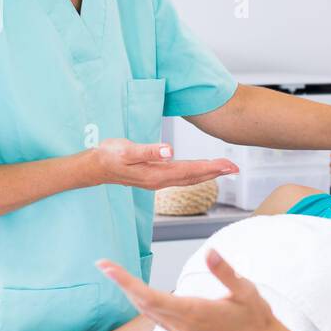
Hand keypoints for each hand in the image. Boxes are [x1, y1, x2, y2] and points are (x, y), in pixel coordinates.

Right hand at [89, 138, 238, 190]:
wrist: (95, 167)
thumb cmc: (109, 156)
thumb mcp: (127, 150)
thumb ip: (149, 150)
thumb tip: (169, 150)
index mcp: (157, 174)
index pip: (191, 171)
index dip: (212, 168)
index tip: (229, 165)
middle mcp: (161, 180)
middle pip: (195, 177)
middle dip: (216, 172)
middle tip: (236, 168)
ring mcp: (158, 181)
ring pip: (189, 178)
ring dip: (208, 173)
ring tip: (225, 168)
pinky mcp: (155, 177)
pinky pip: (182, 177)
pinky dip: (196, 173)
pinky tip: (201, 170)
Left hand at [96, 249, 295, 330]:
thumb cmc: (258, 319)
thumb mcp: (245, 291)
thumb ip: (224, 272)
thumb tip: (210, 252)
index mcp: (193, 313)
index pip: (149, 296)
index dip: (125, 281)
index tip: (106, 267)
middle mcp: (183, 327)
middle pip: (143, 304)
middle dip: (122, 284)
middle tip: (104, 265)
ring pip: (149, 314)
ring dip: (133, 295)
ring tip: (119, 277)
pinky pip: (160, 321)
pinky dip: (147, 306)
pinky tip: (145, 298)